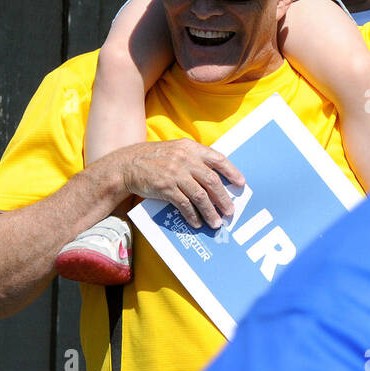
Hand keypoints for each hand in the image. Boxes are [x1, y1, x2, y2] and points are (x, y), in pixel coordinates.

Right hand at [109, 139, 242, 230]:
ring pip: (200, 196)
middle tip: (230, 211)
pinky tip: (197, 222)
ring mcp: (175, 173)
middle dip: (223, 198)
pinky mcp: (165, 187)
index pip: (218, 159)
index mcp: (190, 148)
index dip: (232, 172)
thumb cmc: (156, 158)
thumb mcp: (177, 150)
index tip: (241, 184)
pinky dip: (193, 215)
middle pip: (212, 181)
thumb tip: (216, 179)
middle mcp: (185, 159)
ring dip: (210, 211)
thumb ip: (195, 158)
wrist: (128, 164)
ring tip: (216, 222)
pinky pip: (184, 204)